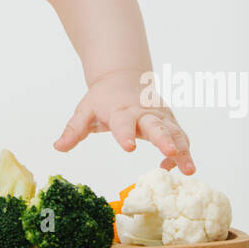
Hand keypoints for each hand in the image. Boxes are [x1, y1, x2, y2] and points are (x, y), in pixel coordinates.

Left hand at [53, 68, 195, 174]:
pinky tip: (179, 169)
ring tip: (190, 170)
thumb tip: (58, 147)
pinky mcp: (170, 122)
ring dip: (183, 150)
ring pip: (175, 133)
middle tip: (170, 152)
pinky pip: (181, 138)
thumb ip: (74, 130)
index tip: (128, 147)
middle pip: (156, 126)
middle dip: (164, 139)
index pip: (123, 123)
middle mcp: (143, 113)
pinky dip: (183, 153)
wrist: (122, 77)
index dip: (125, 134)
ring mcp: (160, 117)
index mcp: (120, 110)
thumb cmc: (102, 98)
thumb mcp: (85, 110)